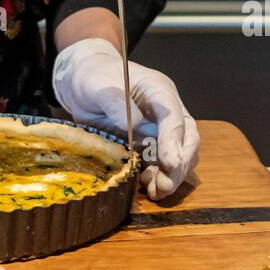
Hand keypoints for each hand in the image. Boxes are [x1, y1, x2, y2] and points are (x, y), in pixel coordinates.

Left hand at [51, 37, 199, 200]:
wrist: (83, 84)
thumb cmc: (93, 78)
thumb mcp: (96, 85)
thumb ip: (113, 100)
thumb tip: (134, 123)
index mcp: (157, 90)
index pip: (173, 116)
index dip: (173, 141)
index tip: (170, 163)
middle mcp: (165, 110)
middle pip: (186, 138)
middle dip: (179, 164)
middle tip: (165, 186)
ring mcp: (160, 128)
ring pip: (181, 154)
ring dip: (173, 175)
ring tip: (156, 191)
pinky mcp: (150, 144)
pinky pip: (163, 164)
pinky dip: (161, 177)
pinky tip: (148, 187)